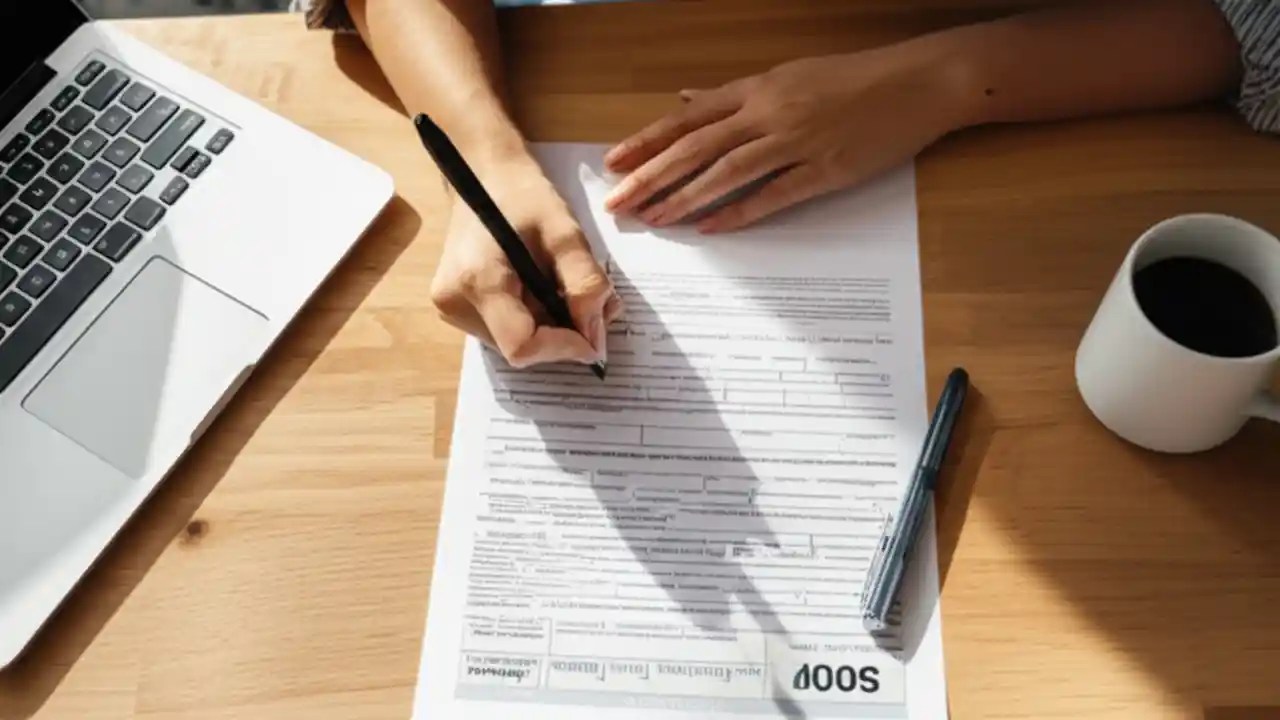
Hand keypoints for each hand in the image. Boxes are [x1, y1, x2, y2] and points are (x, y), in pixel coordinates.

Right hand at [430, 156, 621, 366]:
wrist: (483, 175)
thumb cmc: (522, 195)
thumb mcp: (565, 231)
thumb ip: (585, 283)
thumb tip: (595, 335)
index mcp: (478, 280)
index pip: (522, 345)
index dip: (564, 348)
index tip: (596, 334)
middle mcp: (455, 304)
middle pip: (520, 347)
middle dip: (562, 334)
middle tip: (588, 302)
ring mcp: (451, 309)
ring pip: (514, 343)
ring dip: (549, 327)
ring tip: (560, 286)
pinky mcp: (456, 309)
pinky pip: (505, 331)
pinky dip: (533, 319)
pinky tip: (540, 288)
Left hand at [602, 45, 967, 231]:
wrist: (918, 82)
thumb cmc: (853, 79)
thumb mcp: (787, 76)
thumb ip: (735, 95)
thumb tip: (688, 100)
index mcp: (758, 89)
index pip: (688, 118)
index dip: (648, 141)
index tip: (614, 163)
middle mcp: (770, 113)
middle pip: (696, 147)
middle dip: (652, 176)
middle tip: (619, 202)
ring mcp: (798, 141)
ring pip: (728, 172)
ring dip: (686, 197)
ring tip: (654, 219)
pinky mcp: (827, 169)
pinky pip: (774, 195)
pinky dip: (740, 211)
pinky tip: (711, 227)